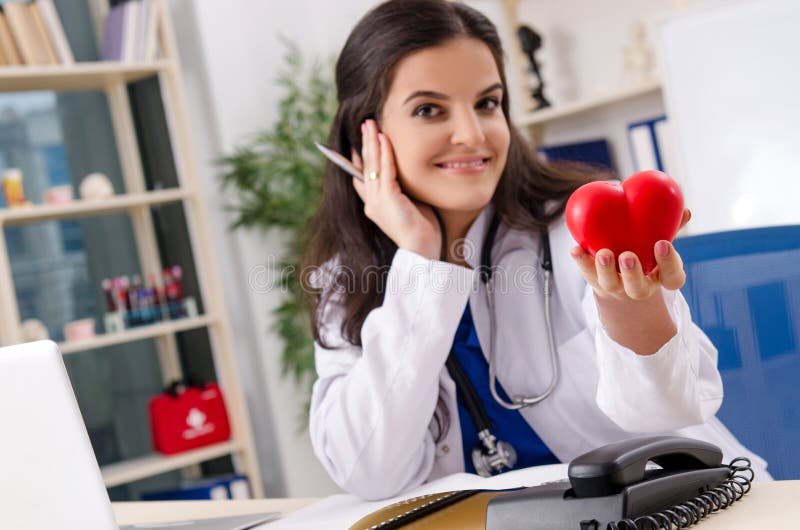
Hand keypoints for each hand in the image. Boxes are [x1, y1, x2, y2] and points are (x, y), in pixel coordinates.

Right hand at [351, 119, 442, 259]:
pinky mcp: (386, 198)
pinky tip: (385, 138)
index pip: (360, 179)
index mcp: (374, 207)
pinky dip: (385, 152)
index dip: (358, 159)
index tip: (358, 143)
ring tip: (370, 124)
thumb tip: (406, 174)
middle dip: (364, 144)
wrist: (422, 249)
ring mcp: (376, 201)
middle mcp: (370, 203)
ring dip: (371, 142)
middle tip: (365, 124)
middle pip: (363, 167)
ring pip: (371, 164)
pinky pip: (385, 169)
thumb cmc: (421, 230)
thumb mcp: (409, 205)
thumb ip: (403, 190)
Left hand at [570, 209, 691, 301]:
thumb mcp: (659, 245)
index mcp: (660, 278)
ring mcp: (615, 286)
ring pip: (610, 283)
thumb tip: (685, 210)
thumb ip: (670, 228)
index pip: (672, 278)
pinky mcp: (594, 280)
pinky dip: (582, 261)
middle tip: (627, 256)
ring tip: (603, 253)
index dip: (669, 264)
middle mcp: (638, 287)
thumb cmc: (646, 254)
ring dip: (605, 269)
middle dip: (632, 272)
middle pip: (637, 287)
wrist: (620, 280)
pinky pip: (587, 272)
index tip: (662, 244)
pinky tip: (576, 249)